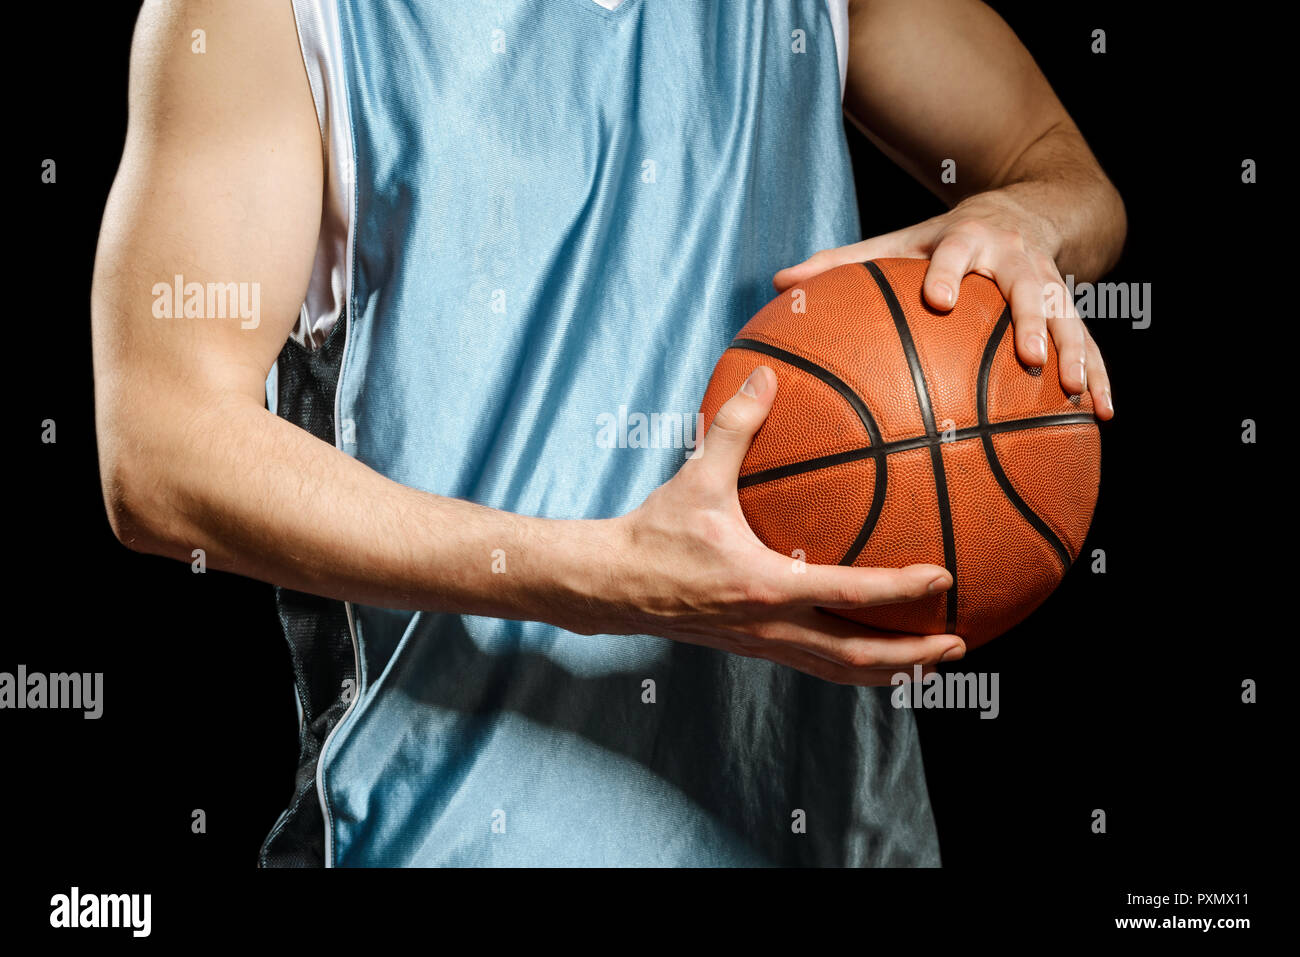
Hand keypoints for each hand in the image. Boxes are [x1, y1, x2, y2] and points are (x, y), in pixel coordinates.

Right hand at [573, 366, 964, 685]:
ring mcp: (763, 643)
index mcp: (767, 586)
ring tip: (930, 661)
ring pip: (838, 671)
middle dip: (913, 655)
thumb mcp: (697, 476)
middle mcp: (772, 625)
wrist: (612, 586)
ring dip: (888, 670)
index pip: (851, 592)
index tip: (944, 577)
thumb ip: (736, 424)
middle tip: (958, 640)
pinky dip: (850, 664)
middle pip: (856, 657)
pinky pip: (814, 664)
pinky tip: (868, 648)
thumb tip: (766, 374)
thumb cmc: (655, 533)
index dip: (902, 589)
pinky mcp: (753, 646)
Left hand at [773, 190, 1114, 418]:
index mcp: (967, 240)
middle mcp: (1014, 259)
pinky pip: (1092, 346)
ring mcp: (1049, 285)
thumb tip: (779, 283)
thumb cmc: (947, 239)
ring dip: (1079, 356)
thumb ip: (844, 262)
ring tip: (1076, 394)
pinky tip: (1102, 413)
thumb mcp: (900, 241)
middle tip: (1032, 357)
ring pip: (1070, 320)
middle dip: (1033, 322)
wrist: (1025, 210)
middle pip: (1028, 290)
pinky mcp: (1072, 308)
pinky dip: (1099, 378)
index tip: (939, 299)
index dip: (949, 272)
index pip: (955, 253)